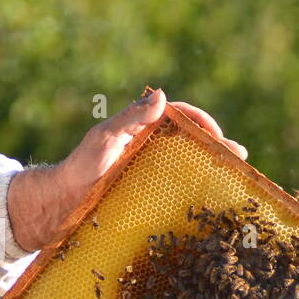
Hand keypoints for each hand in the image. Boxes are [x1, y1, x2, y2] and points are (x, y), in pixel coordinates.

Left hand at [6, 90, 247, 251]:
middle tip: (238, 158)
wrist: (60, 203)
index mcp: (140, 127)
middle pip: (188, 139)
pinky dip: (194, 189)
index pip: (178, 115)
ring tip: (232, 177)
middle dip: (214, 145)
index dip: (201, 121)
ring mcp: (147, 169)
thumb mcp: (103, 140)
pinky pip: (175, 185)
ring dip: (210, 167)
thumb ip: (129, 118)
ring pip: (186, 162)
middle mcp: (147, 146)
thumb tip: (161, 95)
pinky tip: (209, 201)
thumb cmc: (78, 167)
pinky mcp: (145, 190)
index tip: (218, 136)